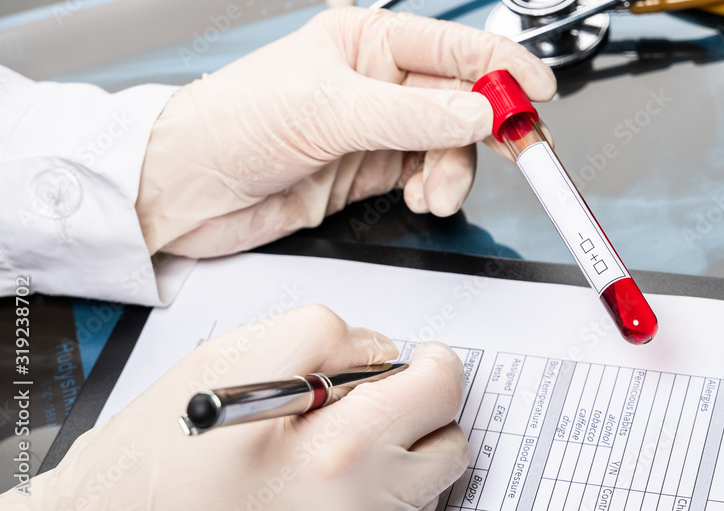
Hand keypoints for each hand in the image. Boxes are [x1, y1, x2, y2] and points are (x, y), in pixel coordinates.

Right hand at [15, 305, 468, 509]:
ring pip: (431, 481)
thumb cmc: (164, 450)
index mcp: (336, 452)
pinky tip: (330, 477)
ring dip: (408, 451)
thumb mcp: (237, 357)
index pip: (435, 388)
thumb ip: (324, 338)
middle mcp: (357, 506)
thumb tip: (381, 350)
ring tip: (346, 442)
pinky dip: (383, 488)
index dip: (429, 362)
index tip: (419, 359)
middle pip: (450, 440)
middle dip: (424, 407)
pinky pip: (397, 510)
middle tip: (383, 397)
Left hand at [136, 7, 555, 256]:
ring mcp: (379, 129)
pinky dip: (436, 190)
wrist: (189, 189)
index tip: (536, 93)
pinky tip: (420, 198)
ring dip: (455, 171)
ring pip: (452, 144)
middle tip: (519, 150)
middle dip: (491, 127)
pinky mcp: (373, 170)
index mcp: (370, 42)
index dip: (503, 67)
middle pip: (464, 99)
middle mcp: (381, 82)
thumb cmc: (234, 123)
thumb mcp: (330, 111)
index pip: (455, 46)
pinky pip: (430, 176)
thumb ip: (413, 116)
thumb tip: (480, 113)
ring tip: (433, 192)